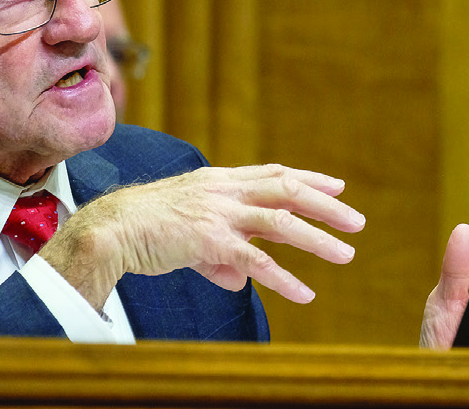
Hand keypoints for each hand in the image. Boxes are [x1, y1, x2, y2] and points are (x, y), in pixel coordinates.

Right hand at [40, 164, 364, 309]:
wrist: (111, 229)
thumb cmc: (145, 229)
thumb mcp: (190, 234)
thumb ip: (220, 253)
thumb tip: (241, 277)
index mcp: (220, 181)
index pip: (274, 174)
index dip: (309, 179)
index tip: (338, 186)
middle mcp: (225, 191)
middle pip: (287, 190)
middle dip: (326, 205)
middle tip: (357, 221)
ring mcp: (219, 214)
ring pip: (281, 222)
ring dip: (318, 239)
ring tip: (347, 255)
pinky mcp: (209, 241)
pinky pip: (255, 261)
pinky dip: (283, 278)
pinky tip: (304, 293)